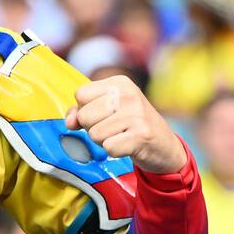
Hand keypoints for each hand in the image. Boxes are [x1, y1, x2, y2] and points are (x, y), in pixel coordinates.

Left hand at [65, 75, 187, 174]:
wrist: (164, 145)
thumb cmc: (130, 125)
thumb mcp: (108, 110)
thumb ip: (82, 111)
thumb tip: (69, 122)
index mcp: (119, 83)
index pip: (81, 94)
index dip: (85, 109)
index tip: (103, 114)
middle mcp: (128, 94)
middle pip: (84, 115)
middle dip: (93, 127)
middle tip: (114, 128)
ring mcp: (136, 114)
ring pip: (94, 134)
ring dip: (104, 140)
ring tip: (121, 136)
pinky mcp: (141, 135)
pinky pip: (108, 147)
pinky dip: (114, 151)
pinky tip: (128, 145)